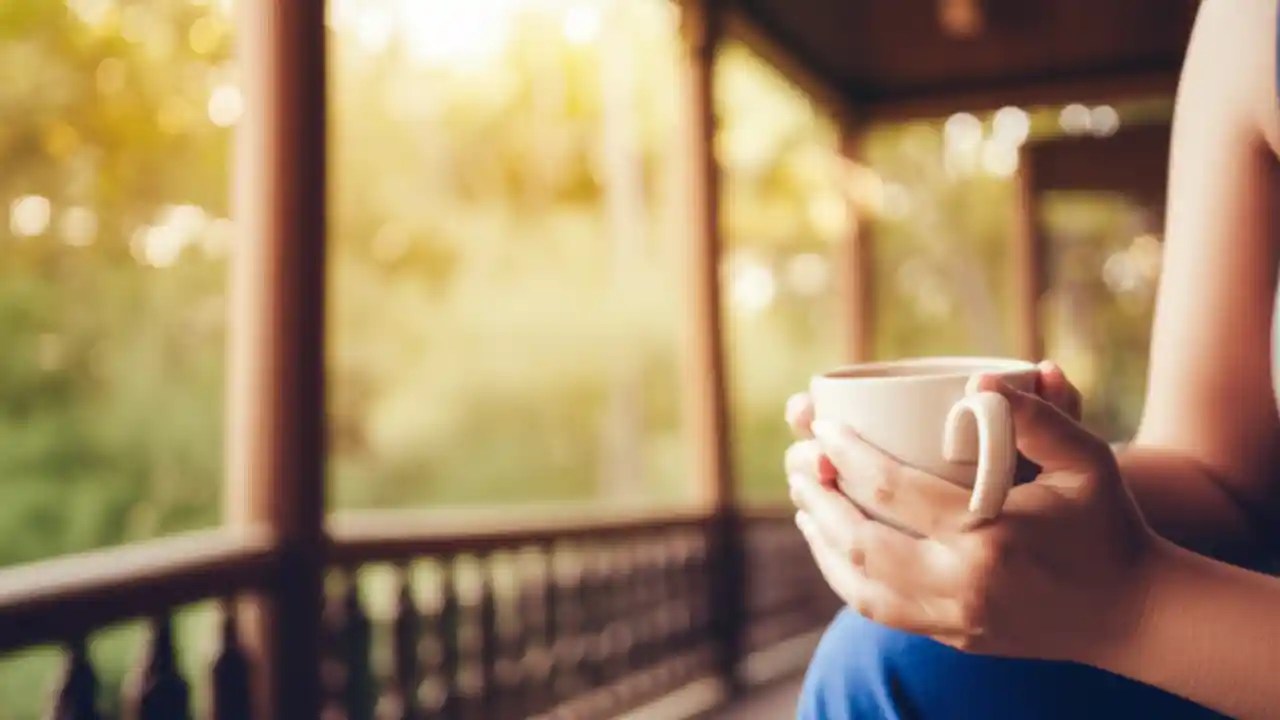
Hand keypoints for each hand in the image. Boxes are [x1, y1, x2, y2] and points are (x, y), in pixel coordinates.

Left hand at [784, 372, 1155, 663]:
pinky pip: (881, 611)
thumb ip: (1042, 417)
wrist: (1135, 614)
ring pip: (860, 586)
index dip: (846, 456)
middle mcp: (963, 585)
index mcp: (989, 536)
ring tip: (804, 504)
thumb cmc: (1108, 526)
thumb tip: (983, 378)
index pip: (892, 492)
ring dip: (822, 542)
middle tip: (800, 463)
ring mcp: (955, 619)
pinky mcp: (954, 637)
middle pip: (860, 542)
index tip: (821, 428)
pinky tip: (834, 549)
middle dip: (818, 499)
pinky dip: (846, 578)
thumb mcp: (1090, 461)